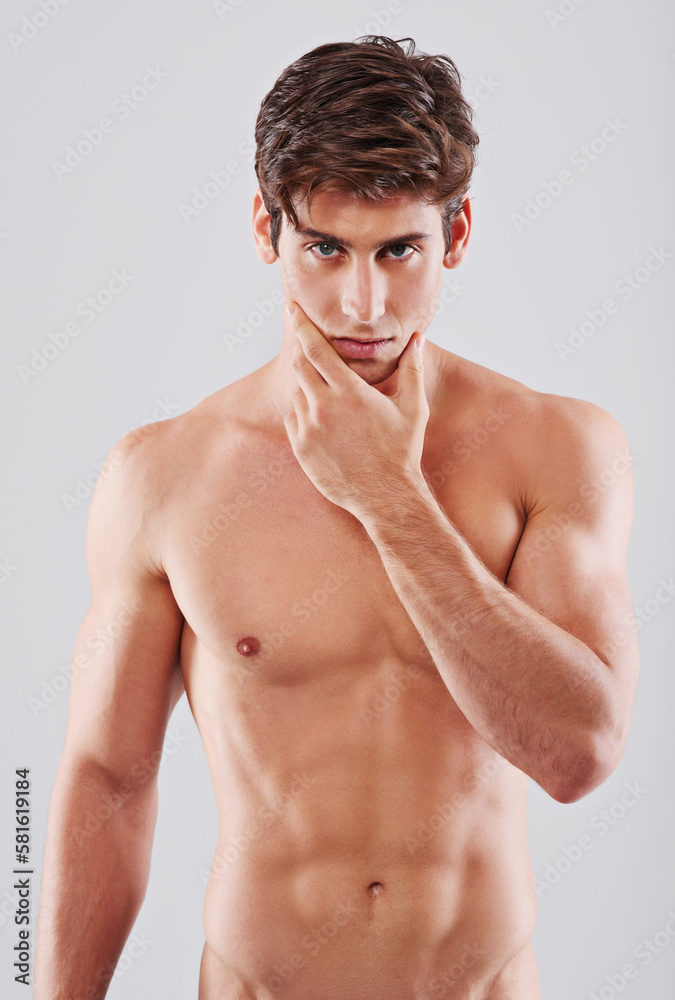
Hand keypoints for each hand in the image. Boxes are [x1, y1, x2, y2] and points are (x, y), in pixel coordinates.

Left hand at [283, 301, 429, 519]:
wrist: (385, 496)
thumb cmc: (401, 451)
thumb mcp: (413, 408)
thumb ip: (412, 369)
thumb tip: (418, 339)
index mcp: (350, 392)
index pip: (316, 348)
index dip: (301, 325)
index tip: (292, 309)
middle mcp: (324, 407)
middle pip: (300, 365)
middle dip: (300, 350)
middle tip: (302, 340)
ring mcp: (309, 429)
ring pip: (297, 393)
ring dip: (307, 386)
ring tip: (329, 395)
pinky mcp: (301, 448)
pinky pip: (293, 418)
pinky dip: (302, 411)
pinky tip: (322, 419)